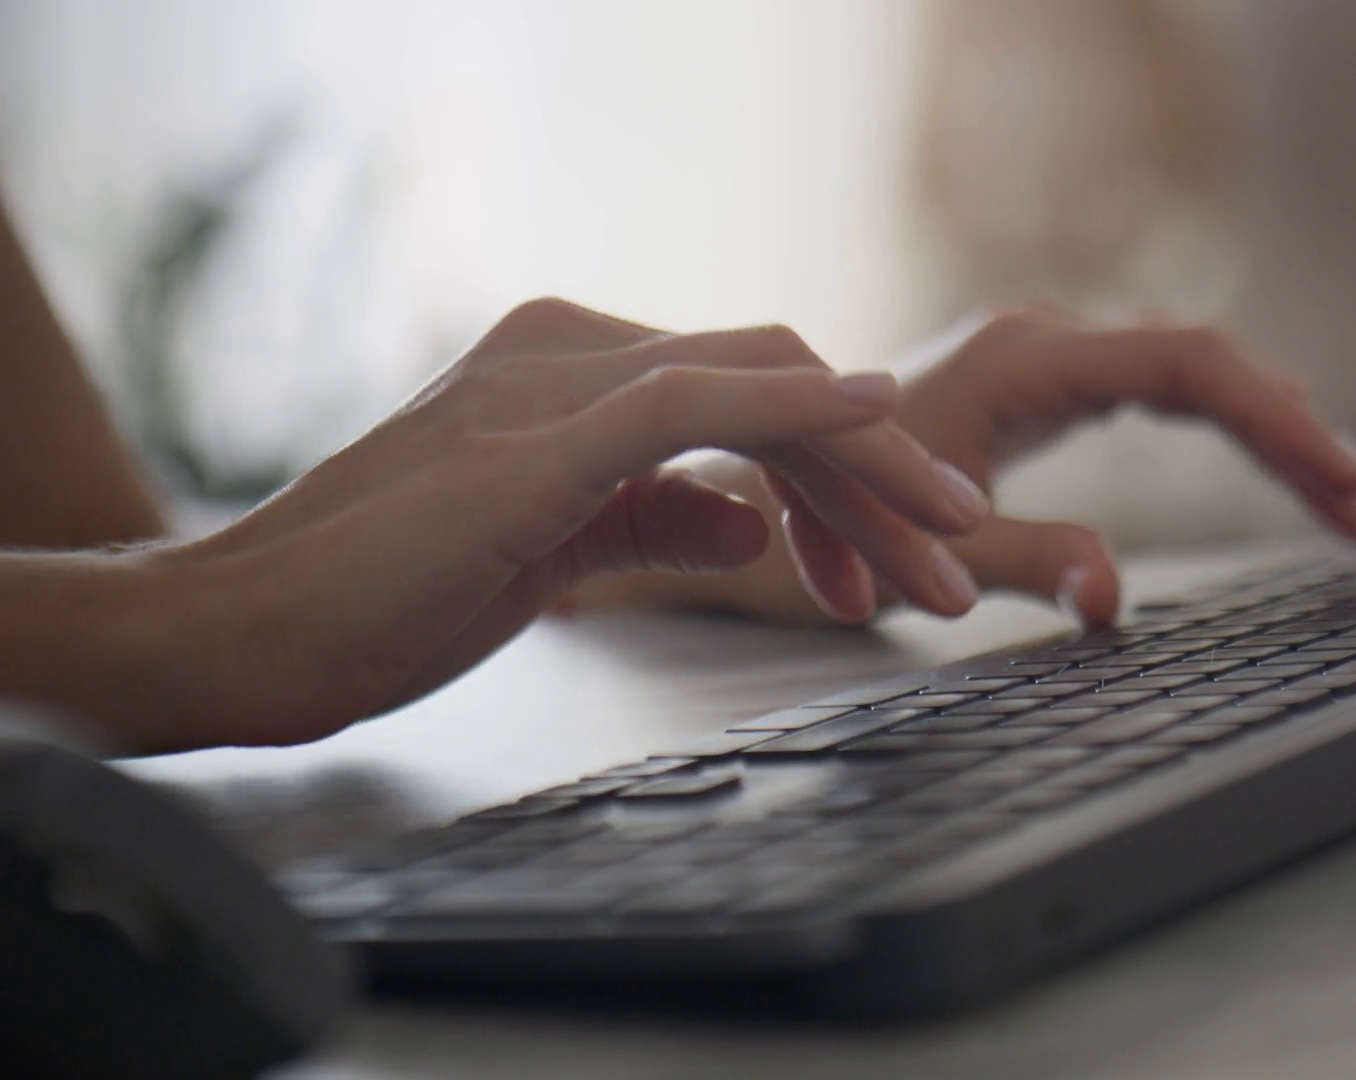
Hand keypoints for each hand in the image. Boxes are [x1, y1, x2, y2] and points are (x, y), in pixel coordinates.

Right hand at [36, 299, 996, 751]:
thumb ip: (652, 518)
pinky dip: (793, 402)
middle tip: (957, 554)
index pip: (747, 399)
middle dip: (882, 474)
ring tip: (943, 551)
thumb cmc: (384, 600)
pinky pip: (691, 398)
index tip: (902, 553)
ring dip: (868, 468)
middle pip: (773, 384)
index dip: (844, 471)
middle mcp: (569, 356)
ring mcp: (549, 385)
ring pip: (756, 387)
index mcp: (573, 379)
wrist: (244, 633)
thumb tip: (751, 516)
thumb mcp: (556, 554)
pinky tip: (873, 410)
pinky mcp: (533, 439)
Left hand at [572, 308, 1355, 627]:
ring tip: (1350, 500)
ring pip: (1195, 373)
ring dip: (1274, 431)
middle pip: (1211, 364)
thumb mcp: (921, 548)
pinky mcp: (1048, 387)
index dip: (1275, 423)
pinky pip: (1163, 390)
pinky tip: (1276, 458)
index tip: (1342, 480)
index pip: (1189, 366)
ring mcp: (1051, 359)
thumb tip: (1114, 597)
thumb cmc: (826, 506)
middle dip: (1297, 436)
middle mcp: (1048, 341)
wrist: (759, 470)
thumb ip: (1019, 562)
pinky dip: (1228, 427)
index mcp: (1029, 358)